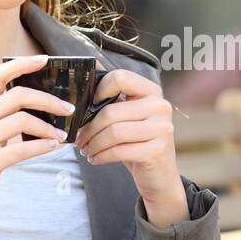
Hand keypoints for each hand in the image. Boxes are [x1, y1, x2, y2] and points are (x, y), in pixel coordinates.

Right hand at [0, 55, 75, 239]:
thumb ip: (3, 117)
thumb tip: (40, 104)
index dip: (21, 64)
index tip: (45, 60)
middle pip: (16, 95)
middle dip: (48, 99)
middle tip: (69, 108)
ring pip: (21, 120)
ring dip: (49, 127)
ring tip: (62, 135)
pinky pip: (20, 150)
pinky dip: (41, 146)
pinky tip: (53, 147)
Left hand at [74, 64, 188, 227]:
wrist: (160, 175)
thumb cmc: (138, 142)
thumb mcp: (128, 115)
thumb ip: (113, 92)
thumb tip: (91, 63)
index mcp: (152, 91)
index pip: (120, 77)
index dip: (98, 90)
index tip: (88, 107)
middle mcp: (161, 106)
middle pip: (111, 112)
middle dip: (88, 129)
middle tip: (78, 139)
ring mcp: (162, 128)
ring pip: (113, 133)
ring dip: (93, 144)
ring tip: (86, 150)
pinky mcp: (157, 150)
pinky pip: (119, 151)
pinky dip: (101, 156)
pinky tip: (96, 159)